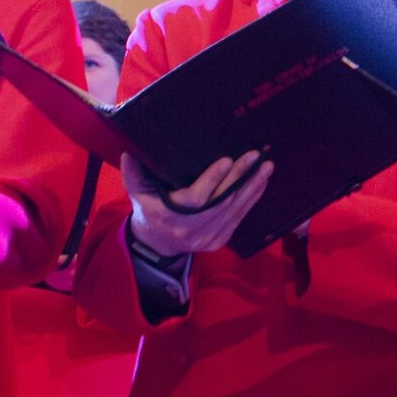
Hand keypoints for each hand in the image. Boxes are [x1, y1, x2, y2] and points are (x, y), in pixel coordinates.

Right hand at [122, 152, 271, 259]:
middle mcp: (190, 230)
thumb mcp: (137, 193)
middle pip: (221, 202)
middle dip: (240, 178)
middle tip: (255, 156)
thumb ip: (134, 174)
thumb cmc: (149, 210)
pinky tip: (261, 183)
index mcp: (169, 216)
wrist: (158, 244)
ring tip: (266, 166)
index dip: (212, 180)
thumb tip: (130, 152)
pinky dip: (252, 200)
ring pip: (234, 210)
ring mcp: (207, 239)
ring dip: (252, 187)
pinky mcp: (219, 242)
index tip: (227, 160)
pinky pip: (239, 219)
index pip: (195, 198)